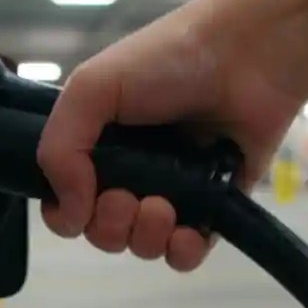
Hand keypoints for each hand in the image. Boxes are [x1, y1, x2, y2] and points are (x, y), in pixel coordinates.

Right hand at [37, 0, 307, 270]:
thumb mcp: (92, 87)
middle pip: (101, 231)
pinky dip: (181, 252)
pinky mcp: (216, 205)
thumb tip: (69, 211)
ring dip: (144, 236)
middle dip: (108, 226)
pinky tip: (185, 234)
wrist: (248, 55)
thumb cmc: (167, 60)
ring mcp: (175, 190)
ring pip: (143, 245)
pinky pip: (187, 253)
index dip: (66, 214)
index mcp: (99, 142)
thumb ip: (59, 148)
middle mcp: (132, 170)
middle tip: (128, 198)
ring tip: (163, 206)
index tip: (81, 203)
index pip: (65, 200)